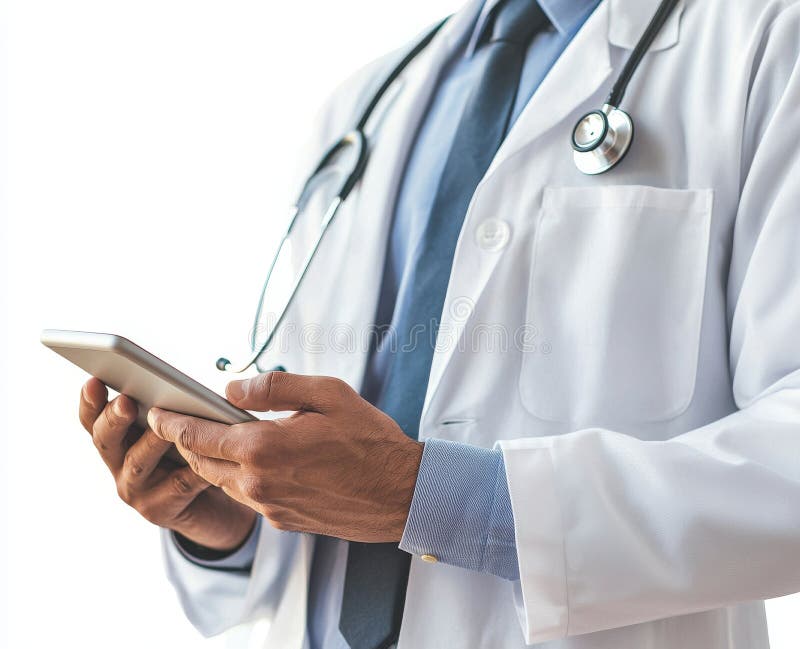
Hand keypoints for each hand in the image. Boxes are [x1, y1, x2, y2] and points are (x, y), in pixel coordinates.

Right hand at [78, 378, 256, 550]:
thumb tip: (176, 386)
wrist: (214, 503)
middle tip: (126, 402)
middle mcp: (119, 464)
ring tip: (166, 429)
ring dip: (152, 443)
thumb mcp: (176, 429)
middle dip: (114, 419)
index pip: (94, 419)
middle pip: (106, 440)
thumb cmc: (193, 455)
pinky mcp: (159, 509)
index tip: (93, 381)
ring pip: (138, 463)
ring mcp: (135, 490)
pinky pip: (178, 485)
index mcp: (119, 439)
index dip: (90, 402)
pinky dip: (193, 468)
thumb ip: (170, 411)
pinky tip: (207, 457)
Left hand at [148, 372, 423, 542]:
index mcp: (265, 449)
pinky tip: (259, 461)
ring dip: (214, 461)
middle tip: (182, 422)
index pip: (199, 436)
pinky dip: (241, 478)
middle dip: (188, 442)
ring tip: (219, 438)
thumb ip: (273, 388)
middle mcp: (259, 483)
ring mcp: (270, 507)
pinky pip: (249, 497)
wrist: (401, 494)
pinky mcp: (283, 521)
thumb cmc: (370, 440)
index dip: (172, 423)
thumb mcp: (327, 394)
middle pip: (203, 462)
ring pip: (224, 482)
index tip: (157, 413)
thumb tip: (232, 390)